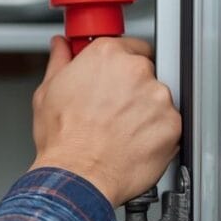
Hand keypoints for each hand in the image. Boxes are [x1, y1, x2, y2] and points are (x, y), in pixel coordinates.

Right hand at [29, 36, 181, 206]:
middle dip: (132, 87)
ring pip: (158, 97)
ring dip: (146, 110)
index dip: (121, 63)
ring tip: (121, 129)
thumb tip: (61, 47)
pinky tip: (134, 141)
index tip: (114, 76)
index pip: (129, 45)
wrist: (78, 176)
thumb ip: (60, 61)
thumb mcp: (48, 91)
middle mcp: (135, 70)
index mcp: (106, 55)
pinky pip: (169, 123)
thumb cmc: (63, 139)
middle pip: (145, 70)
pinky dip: (157, 132)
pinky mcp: (172, 124)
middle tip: (113, 108)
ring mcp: (157, 97)